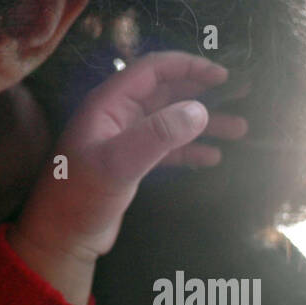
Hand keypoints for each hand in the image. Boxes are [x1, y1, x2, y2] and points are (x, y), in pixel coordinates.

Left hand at [10, 52, 241, 304]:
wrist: (61, 238)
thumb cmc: (80, 197)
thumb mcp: (118, 164)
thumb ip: (157, 135)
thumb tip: (199, 109)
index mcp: (109, 103)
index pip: (153, 69)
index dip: (189, 66)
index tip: (224, 74)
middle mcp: (118, 116)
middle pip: (168, 91)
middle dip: (205, 91)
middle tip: (244, 93)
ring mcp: (125, 140)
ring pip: (172, 121)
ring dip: (205, 123)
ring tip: (241, 129)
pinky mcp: (132, 165)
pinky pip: (168, 149)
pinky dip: (191, 150)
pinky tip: (214, 157)